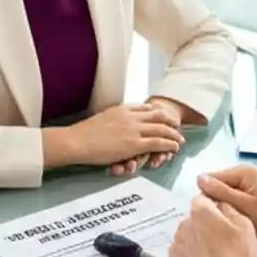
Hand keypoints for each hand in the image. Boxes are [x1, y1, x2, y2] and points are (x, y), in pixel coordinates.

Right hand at [58, 103, 183, 167]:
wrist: (77, 141)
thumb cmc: (83, 134)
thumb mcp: (102, 118)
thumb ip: (114, 119)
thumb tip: (117, 122)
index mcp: (122, 109)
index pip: (146, 108)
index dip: (157, 113)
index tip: (163, 117)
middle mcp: (130, 116)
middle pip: (158, 116)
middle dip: (170, 122)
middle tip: (178, 127)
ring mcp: (133, 130)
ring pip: (161, 129)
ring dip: (173, 134)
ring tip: (180, 140)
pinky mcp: (134, 144)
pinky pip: (157, 142)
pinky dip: (168, 144)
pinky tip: (174, 147)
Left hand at [168, 195, 256, 256]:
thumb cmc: (239, 256)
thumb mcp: (245, 225)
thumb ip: (229, 209)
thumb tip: (220, 204)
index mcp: (201, 212)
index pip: (202, 200)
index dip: (213, 207)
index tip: (222, 218)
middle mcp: (185, 224)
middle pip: (194, 218)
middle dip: (204, 224)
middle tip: (221, 239)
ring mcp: (177, 243)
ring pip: (187, 234)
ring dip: (196, 239)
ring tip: (212, 254)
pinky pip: (181, 250)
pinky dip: (189, 253)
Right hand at [196, 165, 256, 256]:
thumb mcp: (245, 206)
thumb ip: (221, 192)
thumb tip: (199, 178)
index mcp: (243, 172)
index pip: (210, 180)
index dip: (209, 197)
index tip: (216, 214)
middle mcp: (242, 176)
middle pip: (213, 188)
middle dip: (214, 204)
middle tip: (223, 221)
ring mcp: (244, 189)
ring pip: (218, 199)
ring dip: (221, 212)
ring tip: (228, 225)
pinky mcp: (245, 201)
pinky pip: (227, 205)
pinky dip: (227, 215)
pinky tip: (231, 226)